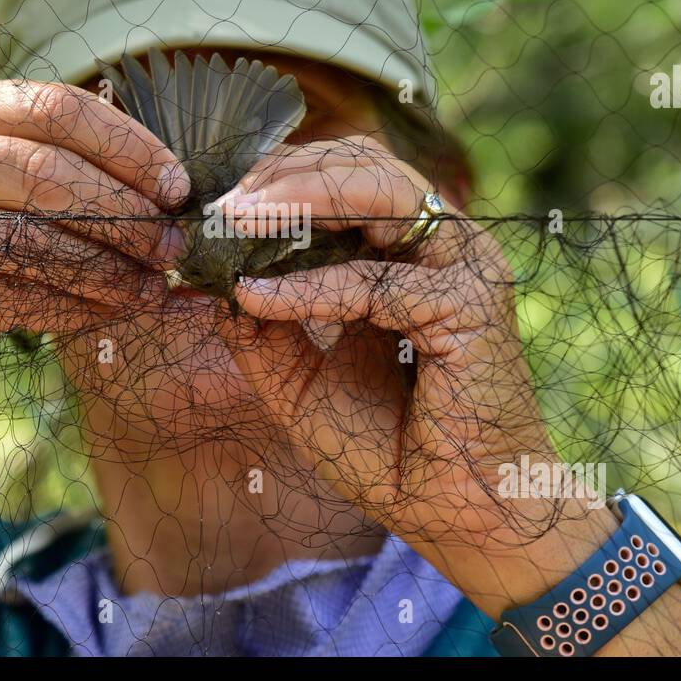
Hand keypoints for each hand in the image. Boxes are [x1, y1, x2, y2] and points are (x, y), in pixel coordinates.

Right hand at [0, 79, 189, 409]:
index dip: (127, 146)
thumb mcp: (2, 192)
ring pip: (34, 238)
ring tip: (155, 284)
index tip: (178, 187)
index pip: (54, 107)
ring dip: (109, 266)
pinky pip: (16, 294)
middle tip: (174, 244)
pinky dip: (75, 306)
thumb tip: (171, 181)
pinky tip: (113, 312)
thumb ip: (62, 169)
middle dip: (126, 212)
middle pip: (48, 173)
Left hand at [218, 136, 565, 549]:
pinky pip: (375, 281)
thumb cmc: (388, 449)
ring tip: (235, 220)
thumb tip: (209, 277)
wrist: (455, 515)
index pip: (342, 177)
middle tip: (219, 204)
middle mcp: (440, 246)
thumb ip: (260, 328)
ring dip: (298, 198)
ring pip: (379, 192)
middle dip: (282, 175)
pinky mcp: (470, 306)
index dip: (276, 180)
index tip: (211, 205)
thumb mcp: (299, 381)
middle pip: (362, 165)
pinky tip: (257, 296)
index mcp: (405, 252)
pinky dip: (310, 286)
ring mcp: (463, 268)